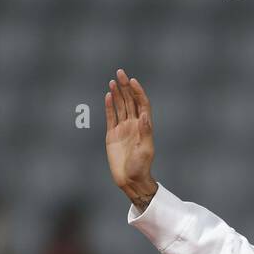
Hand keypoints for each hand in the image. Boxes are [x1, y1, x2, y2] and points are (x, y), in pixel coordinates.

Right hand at [105, 68, 155, 205]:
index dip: (138, 92)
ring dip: (118, 93)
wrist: (130, 180)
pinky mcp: (112, 135)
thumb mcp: (145, 150)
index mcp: (144, 127)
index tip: (132, 81)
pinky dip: (110, 106)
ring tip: (114, 81)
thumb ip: (145, 132)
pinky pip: (111, 117)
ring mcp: (123, 129)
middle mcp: (133, 125)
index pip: (142, 104)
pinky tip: (108, 95)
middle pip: (130, 101)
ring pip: (120, 106)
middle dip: (126, 87)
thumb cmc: (141, 167)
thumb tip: (144, 116)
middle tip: (120, 72)